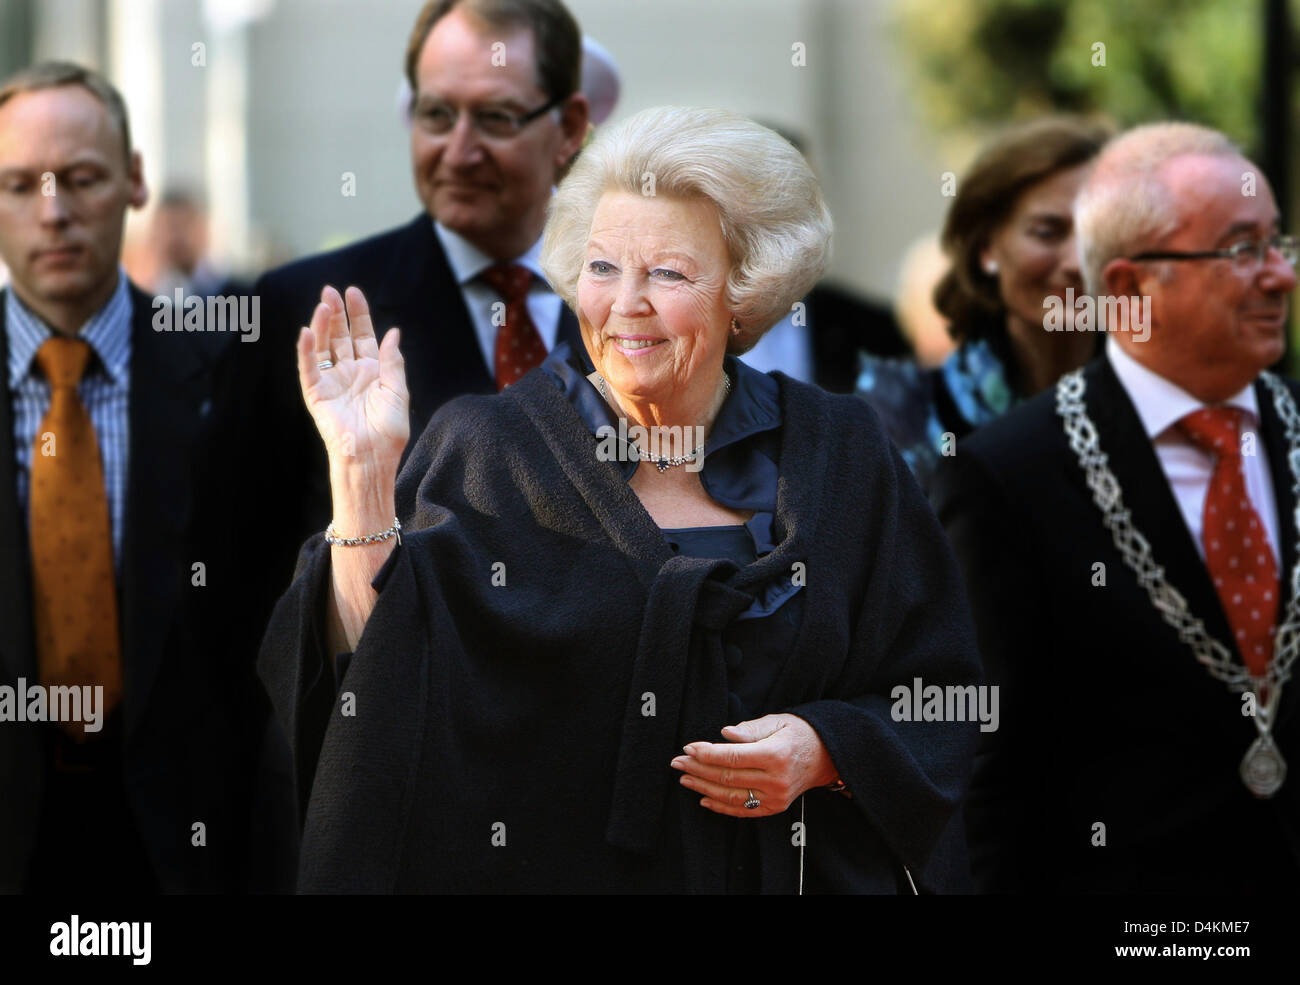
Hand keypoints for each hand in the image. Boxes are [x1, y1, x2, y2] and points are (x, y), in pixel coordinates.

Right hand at [297, 285, 408, 472]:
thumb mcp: (397, 392)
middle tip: (331, 291)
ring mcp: (332, 382)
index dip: (358, 315)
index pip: (362, 336)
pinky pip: (309, 368)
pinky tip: (308, 331)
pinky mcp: (317, 394)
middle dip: (336, 313)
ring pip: (324, 347)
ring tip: (323, 304)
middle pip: (340, 336)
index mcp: (371, 371)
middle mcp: (350, 373)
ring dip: (322, 325)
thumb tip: (393, 332)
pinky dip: (306, 350)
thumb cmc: (388, 430)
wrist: (372, 457)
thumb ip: (393, 361)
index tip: (353, 293)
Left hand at [671, 713, 838, 817]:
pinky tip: (704, 799)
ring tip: (685, 779)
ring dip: (704, 789)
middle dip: (698, 770)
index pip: (732, 757)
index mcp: (776, 754)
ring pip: (732, 796)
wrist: (828, 755)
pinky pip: (743, 810)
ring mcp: (776, 797)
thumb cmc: (799, 733)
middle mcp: (776, 780)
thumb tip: (724, 734)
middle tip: (677, 763)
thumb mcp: (777, 721)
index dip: (707, 754)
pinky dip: (721, 807)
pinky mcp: (776, 808)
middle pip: (728, 777)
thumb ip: (750, 729)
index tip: (688, 748)